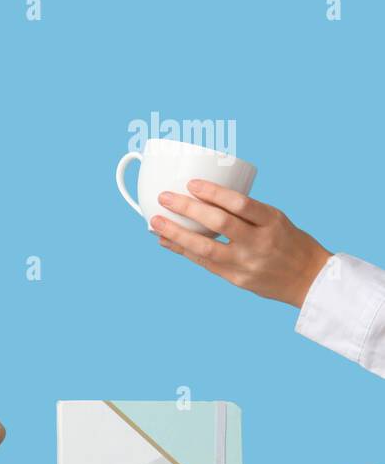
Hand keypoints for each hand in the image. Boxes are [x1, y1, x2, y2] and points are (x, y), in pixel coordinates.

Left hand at [151, 180, 331, 307]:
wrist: (309, 280)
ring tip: (155, 222)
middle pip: (220, 223)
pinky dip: (182, 250)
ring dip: (176, 234)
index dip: (214, 192)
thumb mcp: (276, 219)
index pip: (241, 204)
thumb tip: (203, 197)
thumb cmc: (289, 242)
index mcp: (272, 221)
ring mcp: (247, 263)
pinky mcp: (236, 280)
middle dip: (188, 209)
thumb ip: (245, 211)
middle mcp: (259, 242)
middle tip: (165, 197)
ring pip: (205, 248)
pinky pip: (203, 263)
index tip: (191, 183)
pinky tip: (166, 241)